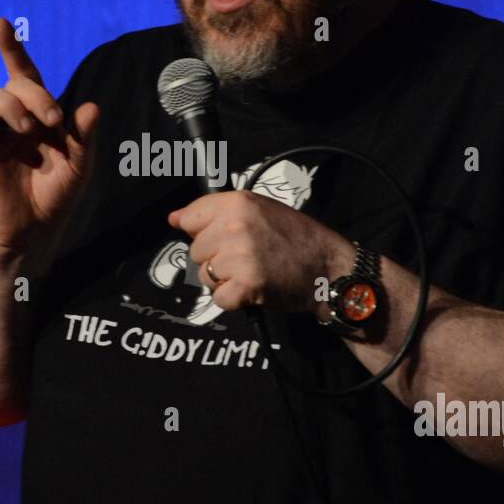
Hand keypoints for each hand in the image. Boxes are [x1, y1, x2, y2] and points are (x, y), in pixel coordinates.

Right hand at [0, 17, 99, 257]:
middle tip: (50, 121)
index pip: (25, 73)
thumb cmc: (58, 194)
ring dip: (8, 106)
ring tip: (24, 130)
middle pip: (13, 82)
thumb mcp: (80, 165)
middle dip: (34, 95)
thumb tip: (91, 107)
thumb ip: (83, 136)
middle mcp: (13, 116)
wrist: (36, 228)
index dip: (11, 48)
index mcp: (39, 113)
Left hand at [167, 190, 344, 312]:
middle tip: (246, 257)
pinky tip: (254, 288)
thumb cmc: (297, 238)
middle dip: (216, 258)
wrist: (328, 267)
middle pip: (196, 251)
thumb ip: (216, 211)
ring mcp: (239, 257)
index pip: (190, 218)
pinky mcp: (246, 285)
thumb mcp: (260, 209)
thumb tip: (174, 218)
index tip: (219, 237)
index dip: (202, 231)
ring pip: (205, 276)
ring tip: (252, 271)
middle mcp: (234, 227)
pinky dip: (235, 299)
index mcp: (237, 204)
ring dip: (224, 280)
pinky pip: (219, 299)